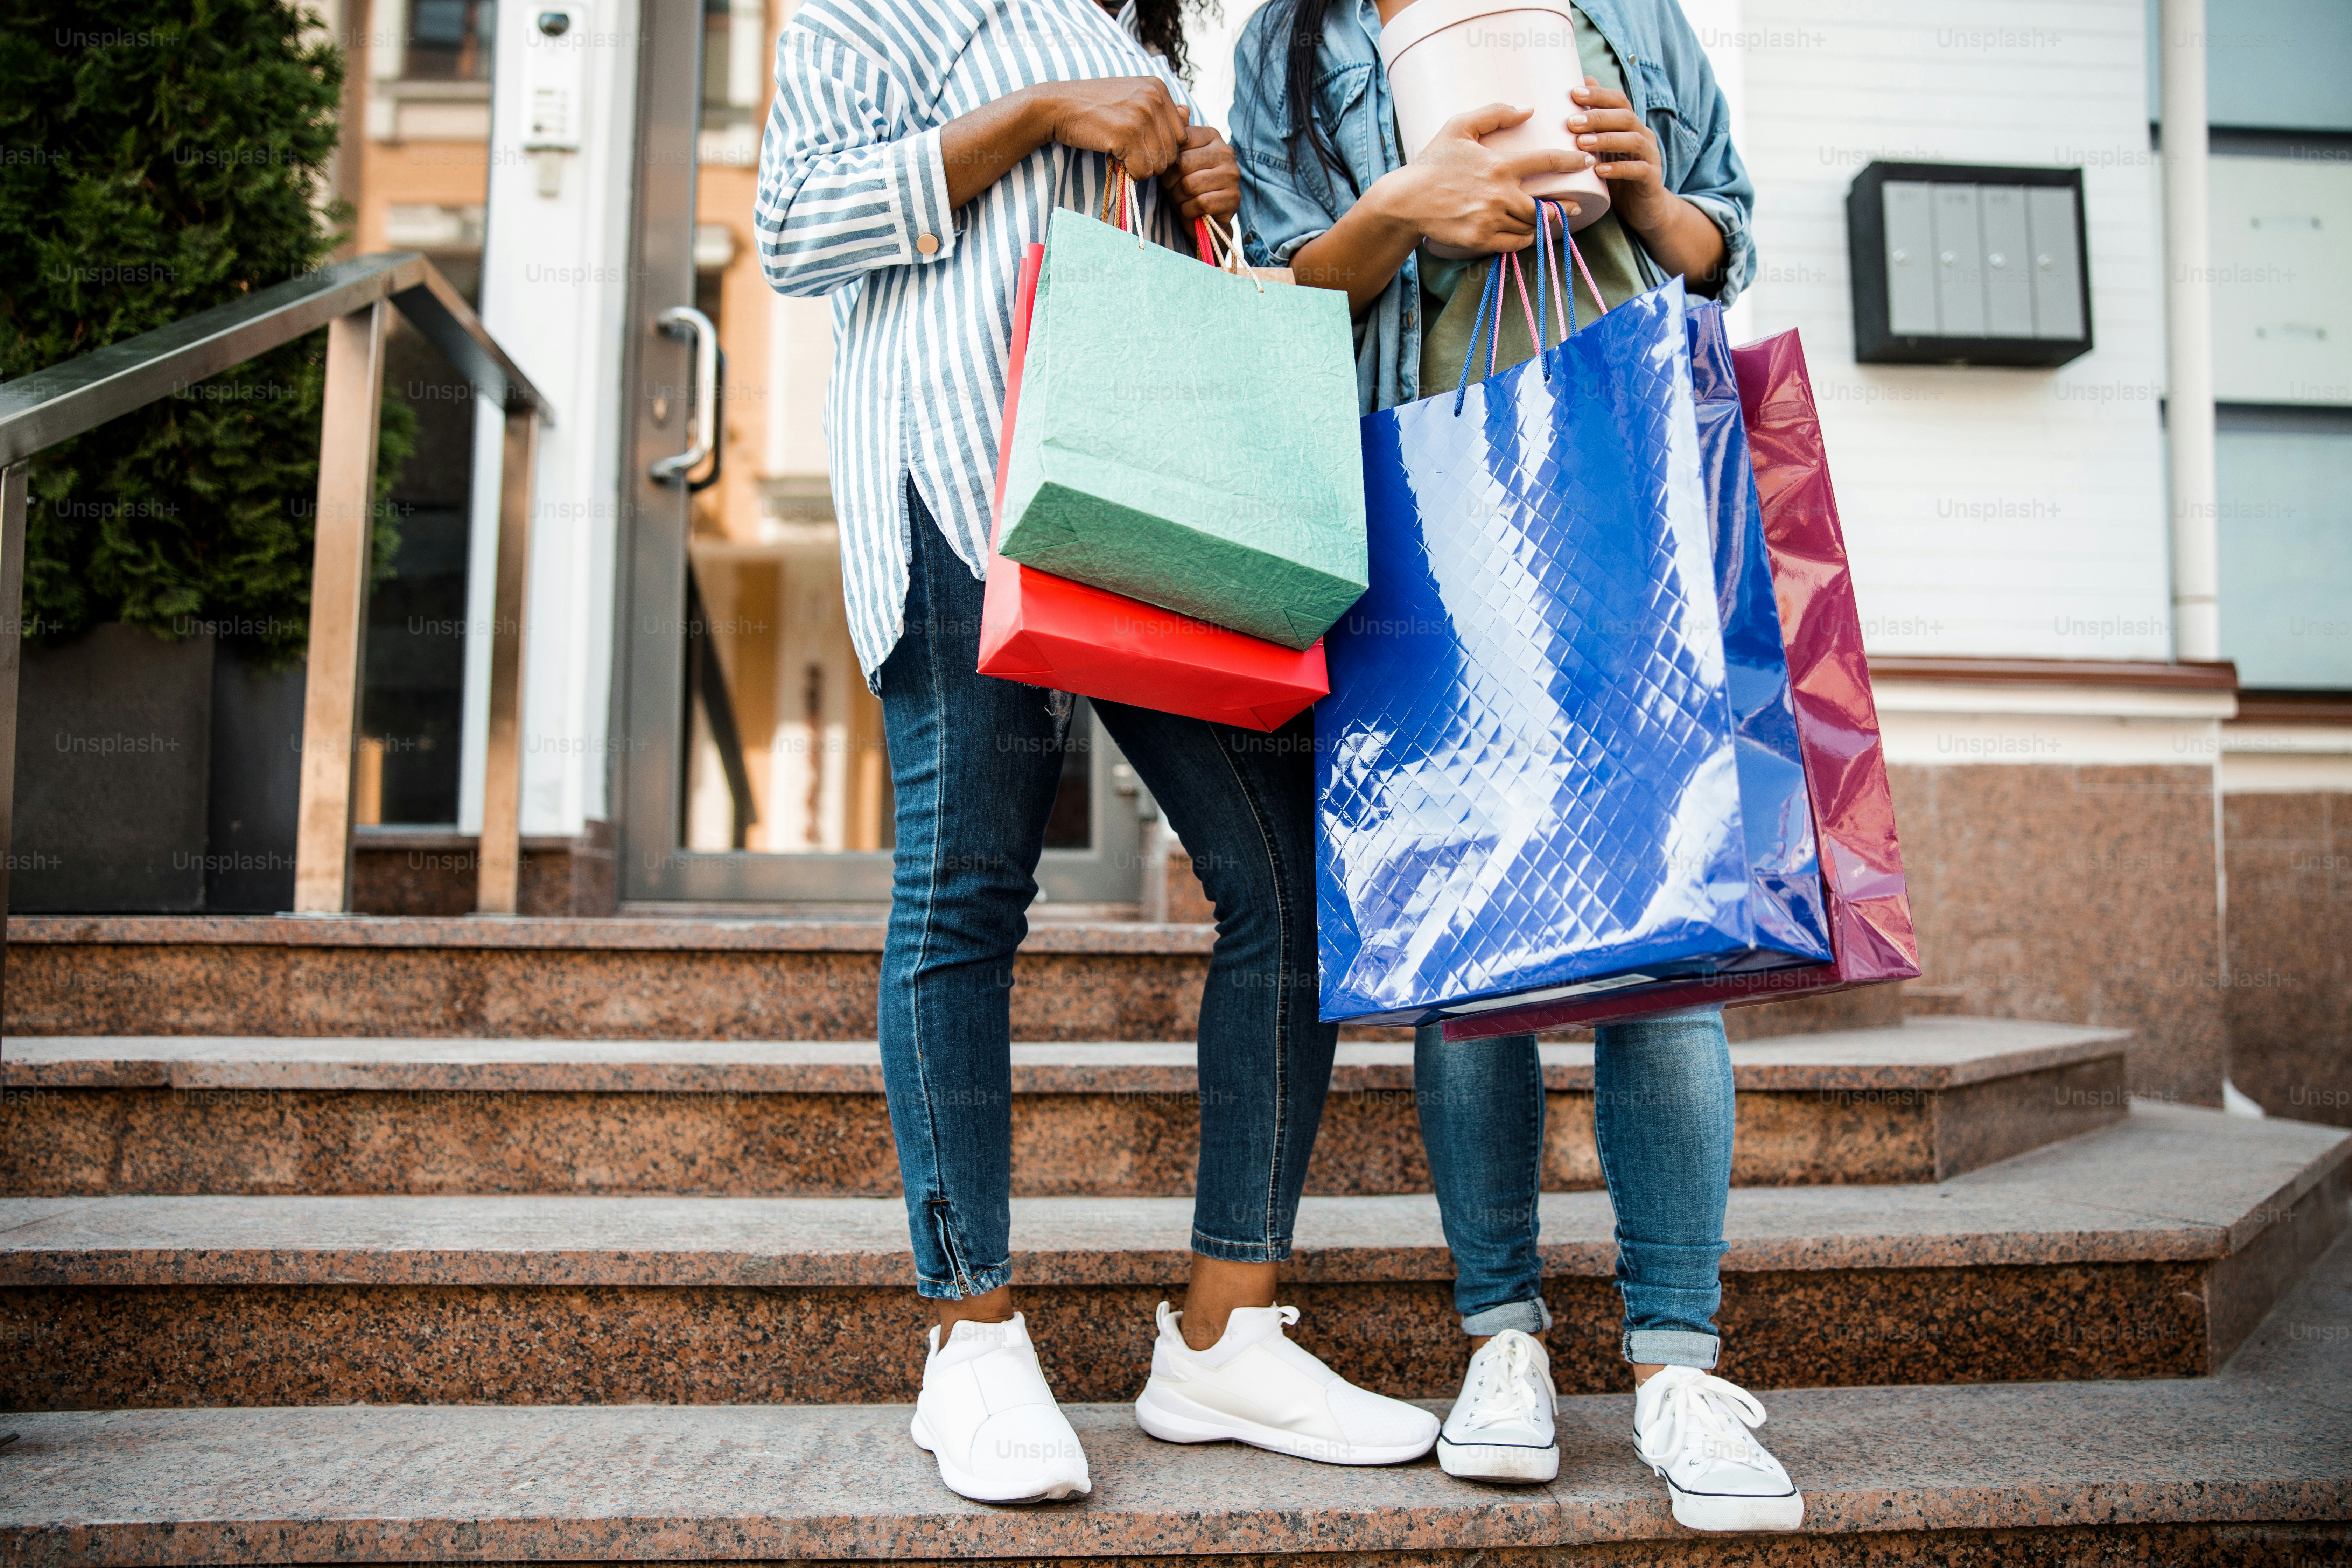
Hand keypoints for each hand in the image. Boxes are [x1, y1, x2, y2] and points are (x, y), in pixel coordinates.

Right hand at [1030, 76, 1192, 179]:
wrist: (1058, 105)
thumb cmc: (1094, 105)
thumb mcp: (1132, 97)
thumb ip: (1161, 107)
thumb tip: (1189, 113)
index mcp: (1159, 87)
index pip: (1182, 135)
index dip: (1162, 148)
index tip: (1140, 145)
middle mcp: (1154, 97)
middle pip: (1173, 152)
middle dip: (1152, 161)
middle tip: (1129, 154)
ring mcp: (1142, 114)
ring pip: (1160, 164)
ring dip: (1141, 168)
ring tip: (1122, 155)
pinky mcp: (1127, 133)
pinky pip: (1143, 171)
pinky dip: (1131, 173)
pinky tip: (1115, 158)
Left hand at [1160, 126, 1240, 221]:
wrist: (1201, 217)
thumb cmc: (1186, 183)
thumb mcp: (1177, 157)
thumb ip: (1178, 133)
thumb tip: (1182, 108)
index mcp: (1212, 136)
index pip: (1181, 142)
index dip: (1168, 161)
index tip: (1170, 170)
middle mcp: (1226, 152)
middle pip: (1184, 164)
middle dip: (1172, 181)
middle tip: (1174, 188)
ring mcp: (1233, 175)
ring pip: (1190, 185)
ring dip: (1179, 197)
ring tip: (1183, 198)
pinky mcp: (1234, 198)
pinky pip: (1201, 203)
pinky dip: (1189, 210)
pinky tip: (1192, 209)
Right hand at [1370, 103, 1590, 254]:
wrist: (1406, 201)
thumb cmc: (1432, 162)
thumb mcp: (1458, 126)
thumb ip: (1495, 113)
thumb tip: (1529, 109)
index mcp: (1499, 165)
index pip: (1547, 163)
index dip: (1572, 162)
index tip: (1586, 162)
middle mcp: (1499, 195)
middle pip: (1544, 206)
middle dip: (1564, 207)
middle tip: (1574, 206)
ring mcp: (1490, 220)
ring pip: (1529, 227)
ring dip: (1544, 225)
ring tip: (1554, 221)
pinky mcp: (1480, 240)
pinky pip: (1514, 244)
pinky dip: (1525, 240)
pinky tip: (1530, 234)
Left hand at [1568, 78, 1670, 232]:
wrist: (1646, 209)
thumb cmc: (1618, 176)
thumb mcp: (1604, 148)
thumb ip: (1595, 123)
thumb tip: (1581, 85)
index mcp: (1631, 125)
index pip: (1619, 101)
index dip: (1599, 94)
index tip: (1574, 93)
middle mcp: (1643, 136)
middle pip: (1625, 117)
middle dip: (1598, 117)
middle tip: (1571, 121)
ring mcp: (1650, 157)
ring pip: (1634, 140)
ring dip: (1607, 139)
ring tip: (1582, 143)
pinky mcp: (1652, 179)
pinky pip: (1639, 170)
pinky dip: (1619, 169)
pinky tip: (1599, 170)